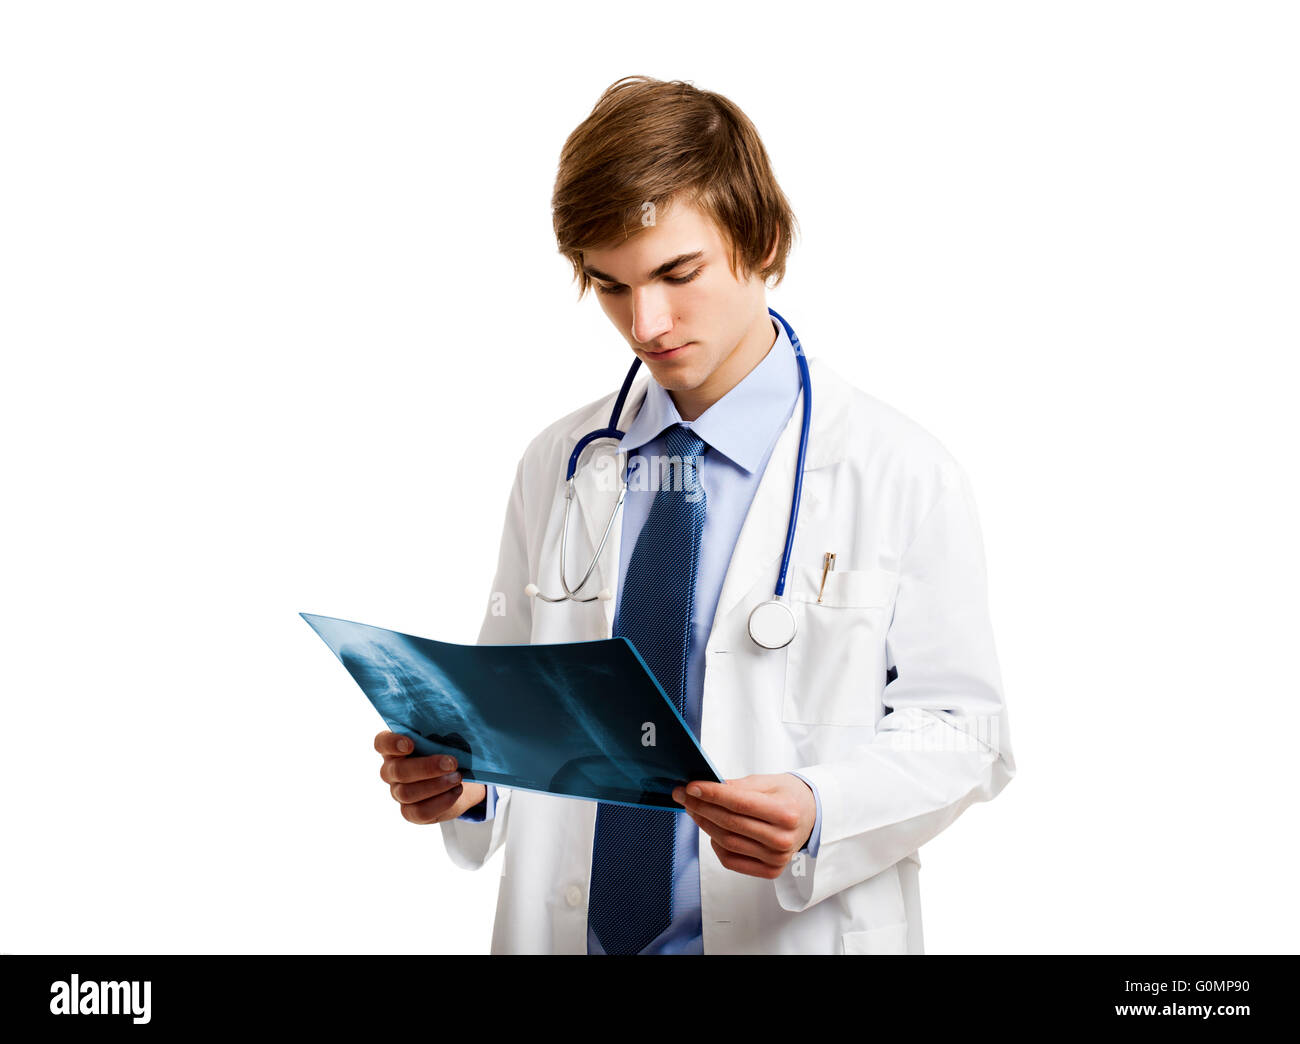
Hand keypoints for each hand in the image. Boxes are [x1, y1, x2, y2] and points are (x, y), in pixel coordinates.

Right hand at [375, 731, 486, 823]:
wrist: (458, 779)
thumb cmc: (447, 752)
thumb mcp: (444, 739)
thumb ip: (441, 732)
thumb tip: (457, 726)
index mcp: (395, 748)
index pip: (382, 743)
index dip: (392, 744)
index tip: (410, 744)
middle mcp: (391, 770)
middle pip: (398, 771)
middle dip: (427, 767)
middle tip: (451, 763)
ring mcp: (398, 792)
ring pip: (408, 793)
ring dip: (436, 785)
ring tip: (457, 777)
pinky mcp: (410, 812)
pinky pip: (420, 811)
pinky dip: (441, 801)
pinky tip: (456, 791)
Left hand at [672, 773, 816, 879]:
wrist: (811, 817)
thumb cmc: (789, 796)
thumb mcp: (769, 782)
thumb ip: (739, 786)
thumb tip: (708, 787)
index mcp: (786, 813)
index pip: (740, 804)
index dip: (712, 795)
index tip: (691, 787)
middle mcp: (783, 840)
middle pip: (730, 824)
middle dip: (701, 807)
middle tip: (683, 795)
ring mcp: (776, 859)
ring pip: (727, 842)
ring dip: (704, 824)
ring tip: (693, 809)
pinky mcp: (770, 871)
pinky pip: (731, 860)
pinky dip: (715, 845)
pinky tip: (711, 829)